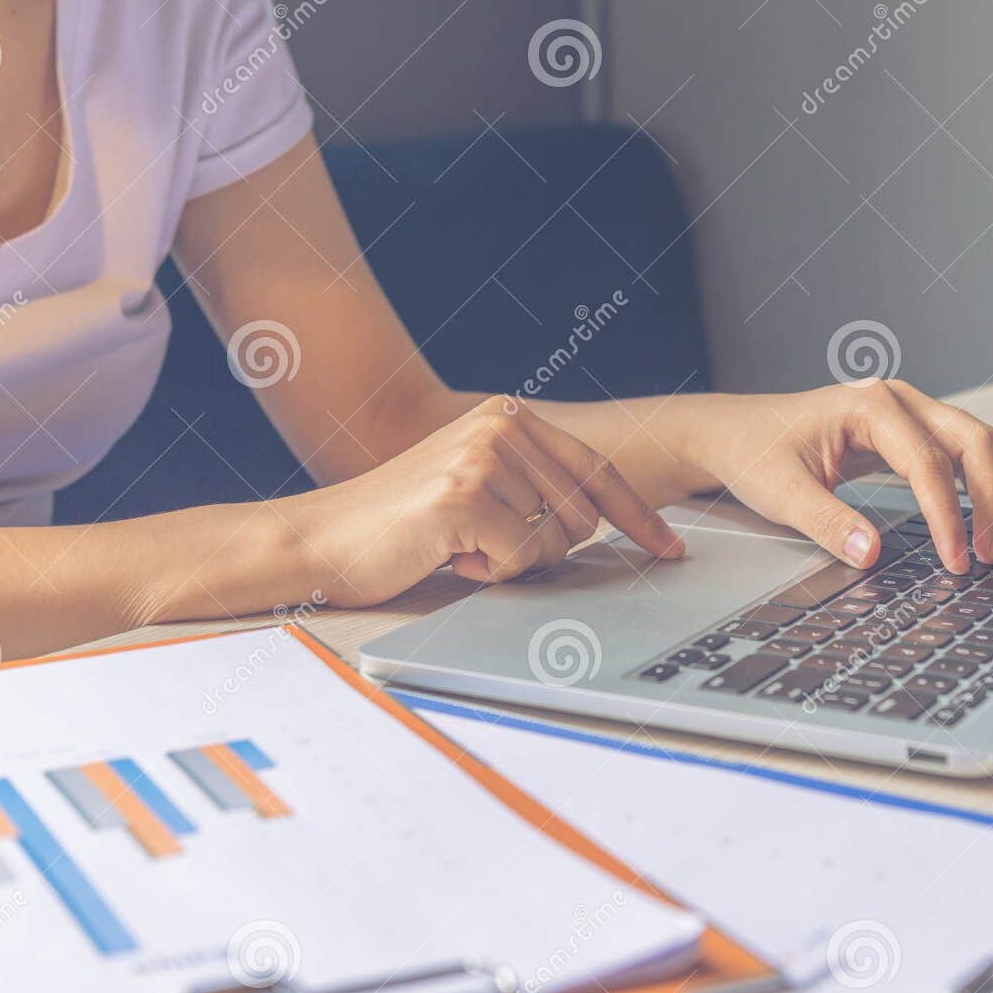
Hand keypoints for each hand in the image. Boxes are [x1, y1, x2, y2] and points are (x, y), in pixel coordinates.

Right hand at [287, 397, 684, 605]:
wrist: (321, 539)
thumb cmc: (401, 526)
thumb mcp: (476, 485)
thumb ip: (532, 486)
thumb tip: (602, 518)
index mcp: (508, 417)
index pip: (597, 469)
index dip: (640, 516)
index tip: (670, 549)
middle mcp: (501, 427)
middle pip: (585, 513)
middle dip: (547, 548)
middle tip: (486, 547)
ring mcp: (484, 459)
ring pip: (556, 541)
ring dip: (515, 562)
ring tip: (462, 547)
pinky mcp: (465, 498)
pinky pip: (523, 560)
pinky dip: (492, 575)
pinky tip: (450, 557)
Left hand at [672, 381, 992, 574]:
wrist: (734, 433)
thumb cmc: (754, 452)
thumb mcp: (784, 494)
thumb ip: (829, 523)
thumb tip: (872, 552)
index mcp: (868, 405)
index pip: (928, 464)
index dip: (947, 517)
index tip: (953, 560)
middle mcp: (895, 399)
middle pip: (973, 440)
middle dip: (991, 498)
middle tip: (991, 553)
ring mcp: (904, 411)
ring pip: (974, 443)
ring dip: (992, 491)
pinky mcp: (904, 431)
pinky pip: (957, 452)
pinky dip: (975, 485)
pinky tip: (978, 521)